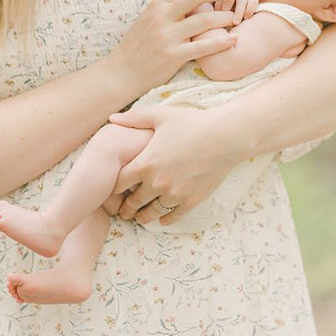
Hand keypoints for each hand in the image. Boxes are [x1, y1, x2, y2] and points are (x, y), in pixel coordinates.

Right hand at [104, 0, 243, 95]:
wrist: (121, 73)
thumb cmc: (138, 46)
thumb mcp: (148, 19)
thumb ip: (168, 7)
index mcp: (157, 4)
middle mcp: (162, 16)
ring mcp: (167, 36)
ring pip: (203, 20)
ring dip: (224, 18)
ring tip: (237, 18)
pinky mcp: (172, 56)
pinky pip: (202, 47)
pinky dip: (221, 42)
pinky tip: (234, 41)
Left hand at [105, 103, 243, 223]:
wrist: (223, 137)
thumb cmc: (191, 122)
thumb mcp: (160, 115)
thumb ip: (134, 118)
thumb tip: (112, 118)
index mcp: (146, 162)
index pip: (121, 181)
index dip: (114, 186)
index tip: (114, 189)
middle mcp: (157, 182)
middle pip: (135, 201)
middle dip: (127, 207)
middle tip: (123, 212)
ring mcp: (174, 194)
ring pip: (152, 212)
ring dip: (143, 217)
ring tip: (139, 218)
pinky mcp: (191, 201)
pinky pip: (173, 216)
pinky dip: (165, 220)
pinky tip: (162, 220)